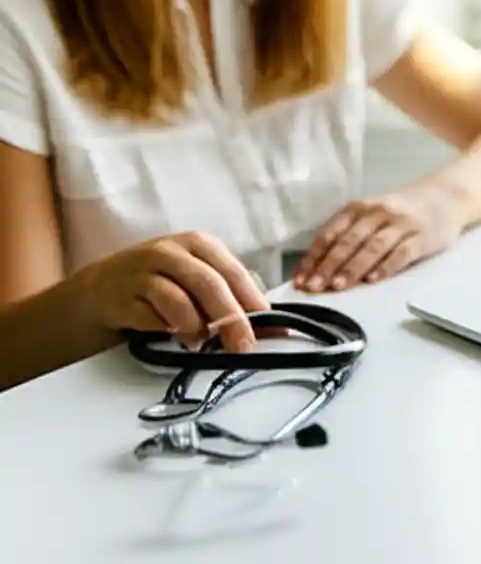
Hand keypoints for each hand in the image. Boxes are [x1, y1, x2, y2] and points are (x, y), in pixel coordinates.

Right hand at [72, 231, 268, 352]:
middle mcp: (170, 252)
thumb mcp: (197, 278)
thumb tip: (269, 323)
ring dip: (196, 328)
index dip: (254, 301)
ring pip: (179, 302)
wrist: (101, 287)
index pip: (234, 272)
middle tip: (242, 344)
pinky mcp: (120, 298)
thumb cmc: (160, 283)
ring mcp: (141, 273)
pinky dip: (167, 332)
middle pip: (209, 285)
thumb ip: (230, 295)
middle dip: (231, 319)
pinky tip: (172, 336)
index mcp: (198, 244)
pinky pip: (151, 319)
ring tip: (199, 341)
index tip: (270, 327)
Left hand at [294, 187, 466, 292]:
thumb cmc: (402, 211)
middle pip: (349, 241)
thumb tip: (320, 268)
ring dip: (353, 267)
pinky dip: (386, 266)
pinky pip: (401, 253)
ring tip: (338, 285)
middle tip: (314, 286)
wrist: (446, 197)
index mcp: (359, 209)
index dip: (314, 257)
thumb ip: (350, 235)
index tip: (301, 279)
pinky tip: (374, 279)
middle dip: (329, 265)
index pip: (330, 234)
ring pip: (372, 247)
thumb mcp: (372, 215)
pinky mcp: (422, 237)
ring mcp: (401, 224)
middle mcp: (377, 213)